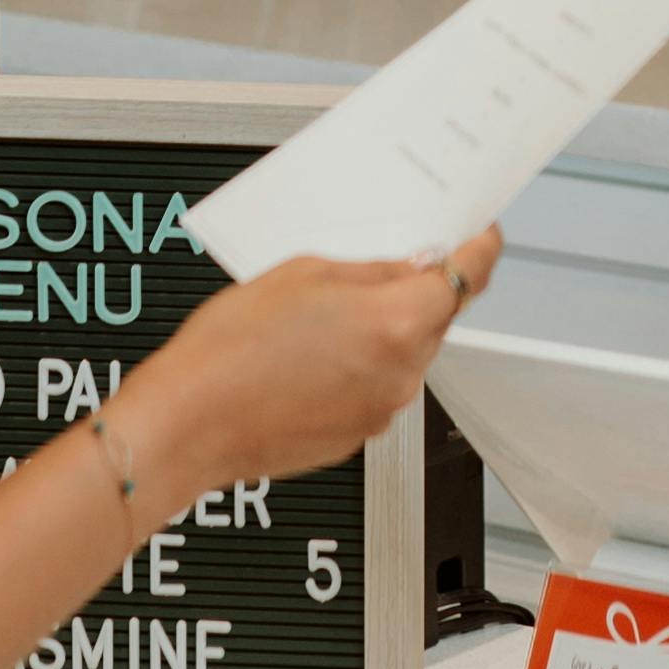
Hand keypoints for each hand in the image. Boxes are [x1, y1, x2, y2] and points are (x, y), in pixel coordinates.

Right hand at [122, 231, 501, 518]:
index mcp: (398, 323)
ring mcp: (382, 409)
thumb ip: (372, 268)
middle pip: (435, 315)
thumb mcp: (304, 272)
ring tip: (318, 320)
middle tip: (369, 267)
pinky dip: (358, 367)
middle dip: (411, 289)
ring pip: (405, 353)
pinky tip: (310, 356)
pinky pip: (377, 386)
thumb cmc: (231, 351)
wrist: (190, 423)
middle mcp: (402, 373)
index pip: (470, 275)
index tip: (476, 233)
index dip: (478, 246)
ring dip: (380, 331)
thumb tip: (408, 265)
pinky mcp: (360, 435)